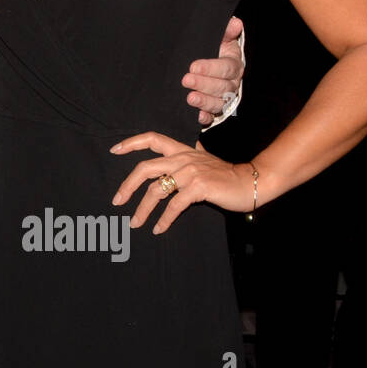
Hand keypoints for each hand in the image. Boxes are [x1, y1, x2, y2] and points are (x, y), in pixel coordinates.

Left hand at [110, 132, 255, 233]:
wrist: (252, 182)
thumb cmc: (226, 175)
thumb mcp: (204, 160)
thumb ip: (189, 156)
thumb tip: (180, 152)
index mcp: (181, 150)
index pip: (152, 139)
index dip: (132, 143)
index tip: (114, 150)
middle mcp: (183, 158)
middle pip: (145, 168)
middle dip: (127, 185)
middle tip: (117, 201)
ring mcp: (190, 172)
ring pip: (157, 190)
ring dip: (143, 209)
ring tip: (135, 223)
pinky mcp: (199, 187)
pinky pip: (174, 205)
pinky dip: (164, 219)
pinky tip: (158, 228)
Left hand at [183, 15, 243, 124]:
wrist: (203, 67)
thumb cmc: (212, 50)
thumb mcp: (218, 38)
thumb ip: (226, 31)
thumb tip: (235, 22)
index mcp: (233, 65)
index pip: (225, 67)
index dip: (210, 68)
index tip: (193, 66)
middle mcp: (231, 84)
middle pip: (222, 87)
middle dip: (203, 84)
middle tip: (186, 80)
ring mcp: (223, 99)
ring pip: (218, 103)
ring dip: (204, 102)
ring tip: (190, 98)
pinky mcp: (212, 110)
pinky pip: (212, 117)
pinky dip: (205, 117)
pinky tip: (197, 115)